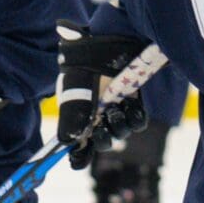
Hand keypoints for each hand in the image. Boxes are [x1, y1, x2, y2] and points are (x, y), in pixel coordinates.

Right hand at [57, 25, 149, 167]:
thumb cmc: (85, 63)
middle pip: (102, 142)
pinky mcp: (134, 101)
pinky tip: (129, 103)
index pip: (78, 144)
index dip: (79, 156)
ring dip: (118, 126)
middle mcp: (97, 114)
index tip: (79, 159)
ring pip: (121, 132)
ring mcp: (116, 108)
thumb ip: (70, 116)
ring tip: (114, 107)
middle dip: (102, 139)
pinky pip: (138, 121)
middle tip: (99, 129)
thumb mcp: (73, 89)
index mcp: (77, 113)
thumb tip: (66, 143)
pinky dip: (135, 117)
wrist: (110, 42)